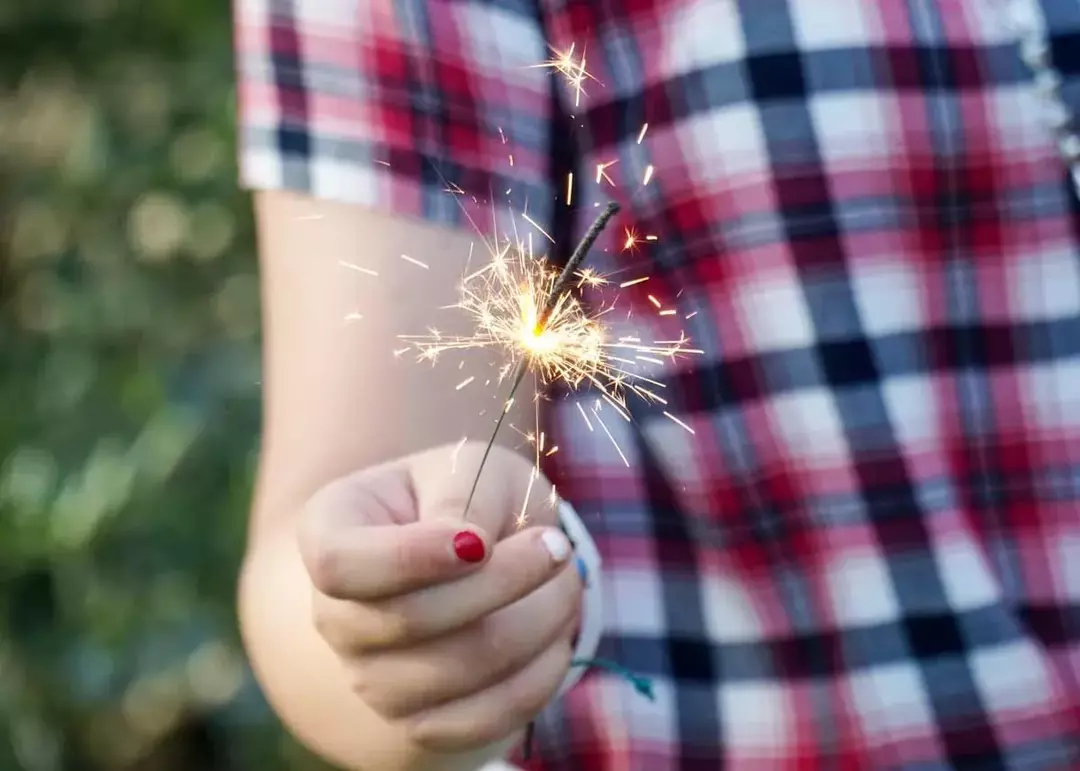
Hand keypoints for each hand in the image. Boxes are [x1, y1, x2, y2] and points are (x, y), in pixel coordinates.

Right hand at [298, 442, 581, 752]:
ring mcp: (370, 680)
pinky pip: (481, 720)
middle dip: (506, 581)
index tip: (479, 542)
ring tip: (566, 585)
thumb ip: (463, 497)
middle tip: (558, 548)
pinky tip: (557, 638)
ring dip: (534, 627)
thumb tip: (470, 546)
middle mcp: (335, 617)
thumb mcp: (467, 469)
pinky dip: (536, 678)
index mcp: (330, 533)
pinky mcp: (418, 725)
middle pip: (411, 621)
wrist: (468, 560)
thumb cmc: (465, 501)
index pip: (340, 565)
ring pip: (456, 672)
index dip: (408, 559)